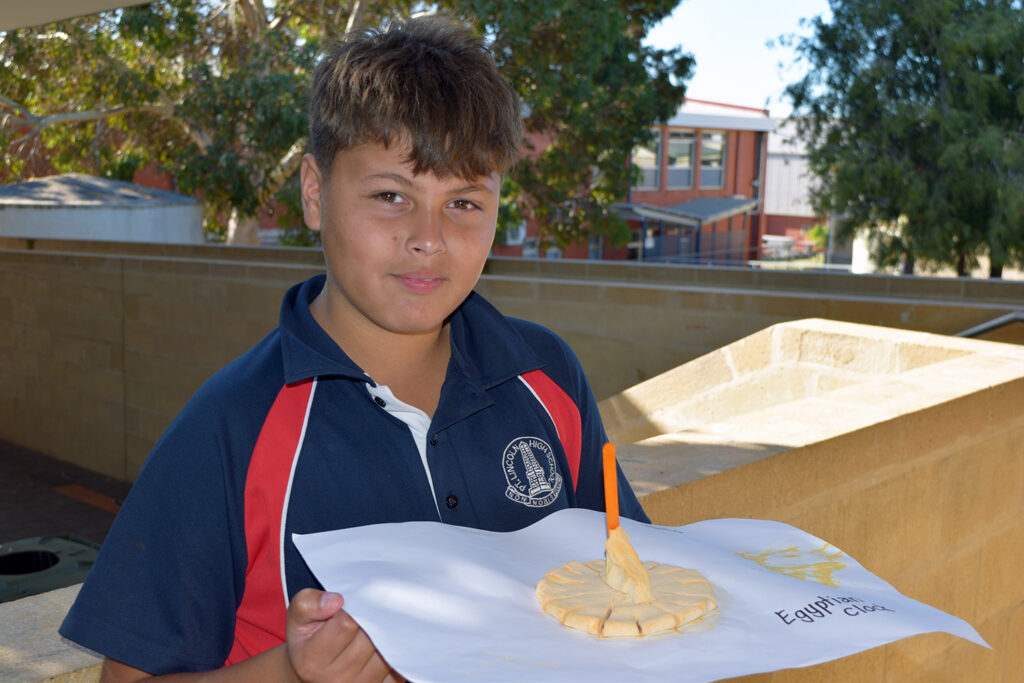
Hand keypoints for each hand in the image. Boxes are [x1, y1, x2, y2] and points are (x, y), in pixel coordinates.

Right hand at [285, 588, 403, 682]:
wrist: (312, 671)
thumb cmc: (308, 638)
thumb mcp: (298, 616)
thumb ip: (309, 603)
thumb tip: (337, 600)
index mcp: (312, 660)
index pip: (346, 625)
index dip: (353, 608)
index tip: (349, 605)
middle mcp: (335, 680)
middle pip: (369, 639)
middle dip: (369, 621)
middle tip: (363, 615)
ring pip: (386, 652)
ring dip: (383, 636)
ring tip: (370, 630)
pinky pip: (397, 670)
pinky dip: (393, 654)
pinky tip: (381, 645)